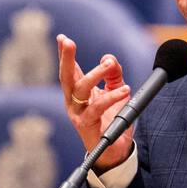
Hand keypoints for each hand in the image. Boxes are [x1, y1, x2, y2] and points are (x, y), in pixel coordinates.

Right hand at [57, 34, 133, 171]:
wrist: (113, 150)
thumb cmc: (111, 118)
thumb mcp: (115, 90)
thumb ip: (113, 73)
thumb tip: (109, 58)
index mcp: (78, 91)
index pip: (70, 69)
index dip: (64, 54)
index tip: (62, 37)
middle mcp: (73, 101)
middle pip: (66, 76)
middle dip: (65, 58)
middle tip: (67, 42)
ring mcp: (77, 113)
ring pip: (80, 89)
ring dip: (94, 74)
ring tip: (109, 64)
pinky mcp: (86, 125)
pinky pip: (97, 108)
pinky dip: (112, 97)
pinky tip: (125, 90)